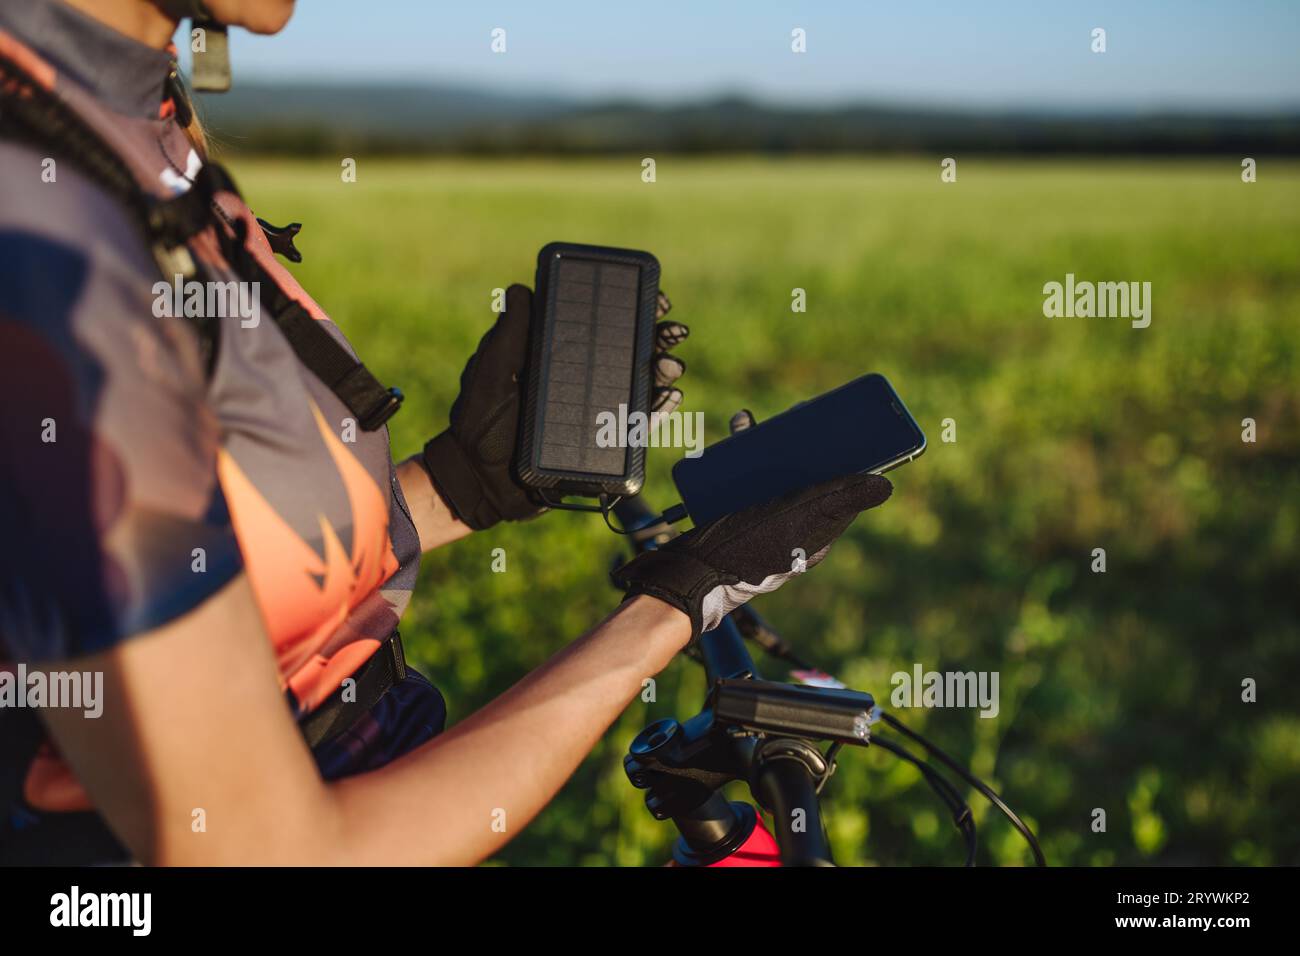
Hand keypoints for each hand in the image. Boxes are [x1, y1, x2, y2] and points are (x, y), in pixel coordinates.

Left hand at [421, 284, 687, 530]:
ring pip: (638, 388)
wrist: (478, 481)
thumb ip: (508, 336)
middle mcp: (579, 382)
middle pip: (628, 354)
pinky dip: (656, 412)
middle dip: (657, 340)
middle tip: (672, 333)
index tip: (653, 300)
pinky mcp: (600, 446)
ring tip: (671, 367)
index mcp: (556, 358)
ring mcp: (592, 414)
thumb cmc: (477, 426)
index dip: (630, 311)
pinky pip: (635, 427)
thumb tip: (521, 289)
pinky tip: (669, 398)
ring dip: (662, 373)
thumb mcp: (491, 374)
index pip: (600, 328)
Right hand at [612, 409, 891, 638]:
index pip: (839, 487)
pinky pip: (743, 481)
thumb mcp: (801, 518)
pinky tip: (736, 437)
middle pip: (806, 477)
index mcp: (817, 532)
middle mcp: (794, 528)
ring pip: (773, 475)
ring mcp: (764, 523)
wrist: (693, 572)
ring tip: (755, 424)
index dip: (846, 456)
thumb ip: (841, 501)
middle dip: (803, 444)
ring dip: (767, 445)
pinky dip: (740, 457)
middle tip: (798, 414)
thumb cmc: (751, 548)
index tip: (846, 426)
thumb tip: (886, 484)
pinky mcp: (735, 516)